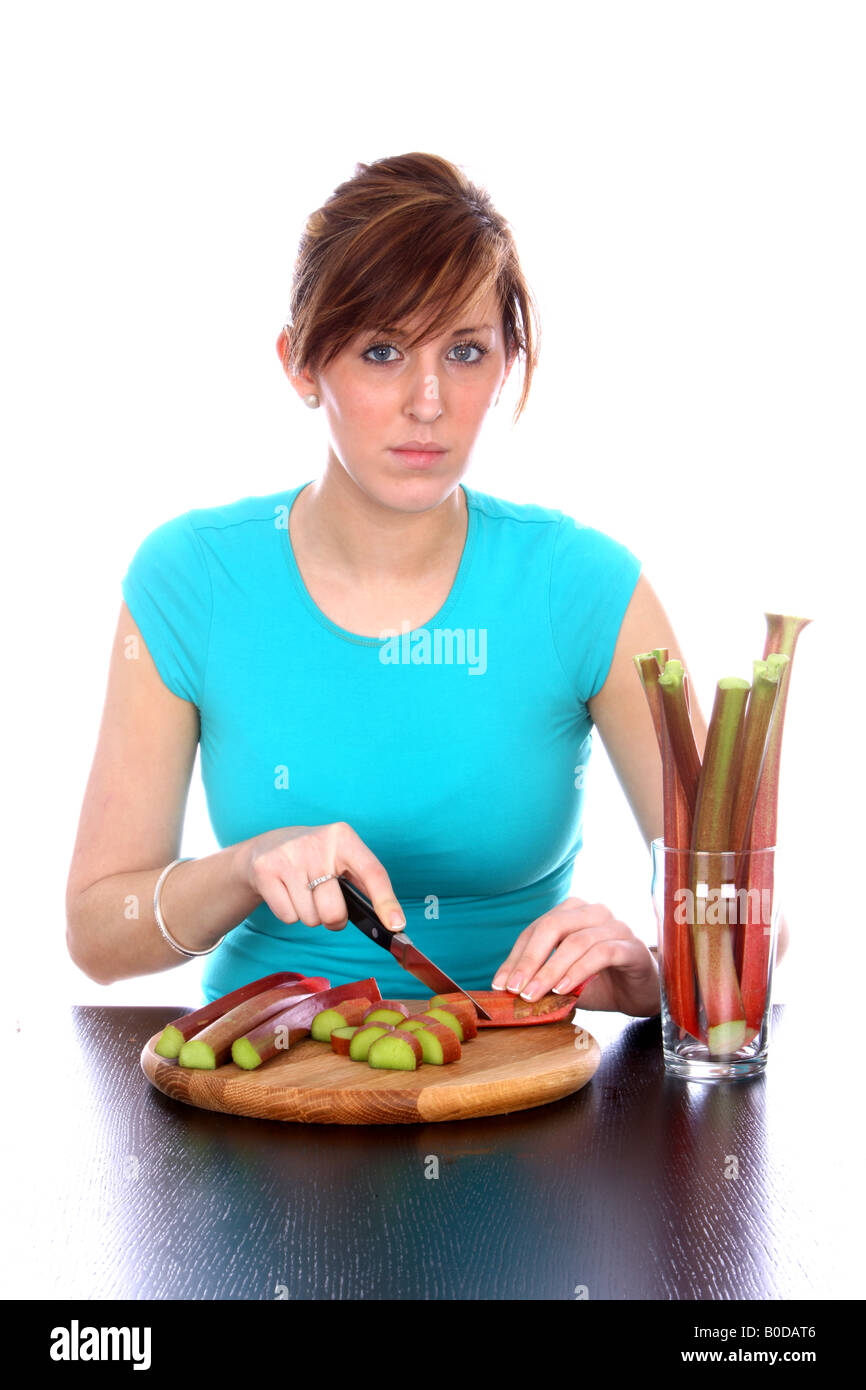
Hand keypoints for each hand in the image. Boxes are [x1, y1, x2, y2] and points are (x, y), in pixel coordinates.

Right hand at [237, 822, 405, 933]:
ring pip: (310, 918)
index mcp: (344, 837)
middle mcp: (317, 844)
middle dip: (334, 919)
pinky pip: (288, 917)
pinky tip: (287, 893)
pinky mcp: (265, 870)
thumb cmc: (316, 859)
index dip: (386, 901)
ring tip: (305, 893)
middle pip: (334, 911)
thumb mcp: (341, 858)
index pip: (372, 872)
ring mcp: (289, 856)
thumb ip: (364, 884)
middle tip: (329, 905)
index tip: (396, 925)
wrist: (267, 846)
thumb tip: (392, 922)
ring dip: (311, 915)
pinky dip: (290, 914)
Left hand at [491, 896, 660, 1016]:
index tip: (500, 984)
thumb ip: (541, 979)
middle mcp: (593, 912)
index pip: (536, 929)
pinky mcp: (632, 947)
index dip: (515, 957)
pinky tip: (564, 989)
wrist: (640, 993)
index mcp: (572, 912)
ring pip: (576, 941)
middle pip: (553, 926)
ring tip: (535, 994)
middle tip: (515, 988)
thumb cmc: (600, 982)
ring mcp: (616, 927)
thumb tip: (507, 991)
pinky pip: (601, 953)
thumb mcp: (564, 980)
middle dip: (529, 959)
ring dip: (551, 970)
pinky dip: (578, 971)